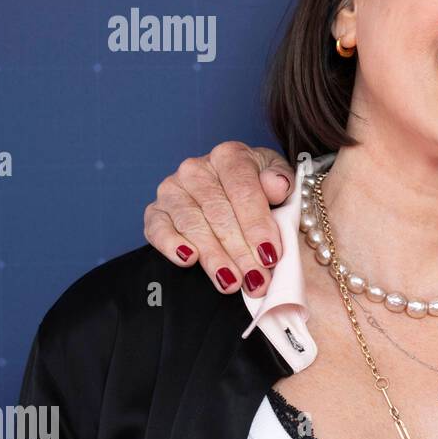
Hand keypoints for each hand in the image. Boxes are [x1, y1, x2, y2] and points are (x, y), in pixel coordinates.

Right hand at [143, 141, 294, 296]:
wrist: (233, 195)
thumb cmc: (260, 189)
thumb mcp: (280, 180)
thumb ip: (281, 181)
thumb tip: (277, 185)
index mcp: (229, 156)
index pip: (243, 190)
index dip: (257, 225)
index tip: (270, 255)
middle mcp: (196, 168)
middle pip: (219, 212)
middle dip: (240, 251)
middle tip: (256, 279)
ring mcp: (172, 189)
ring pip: (192, 225)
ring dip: (213, 257)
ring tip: (231, 282)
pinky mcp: (155, 210)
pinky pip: (158, 228)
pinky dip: (171, 245)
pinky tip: (188, 260)